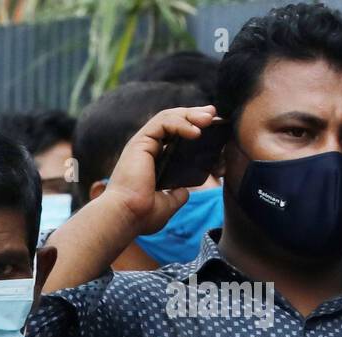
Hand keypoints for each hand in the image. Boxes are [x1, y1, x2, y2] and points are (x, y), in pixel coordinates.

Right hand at [102, 105, 217, 236]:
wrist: (127, 216)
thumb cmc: (141, 215)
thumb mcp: (167, 205)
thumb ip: (177, 196)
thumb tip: (184, 192)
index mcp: (152, 162)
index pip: (173, 137)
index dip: (192, 128)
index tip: (212, 130)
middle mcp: (145, 150)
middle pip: (172, 123)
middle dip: (194, 115)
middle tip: (214, 116)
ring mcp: (142, 144)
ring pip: (168, 117)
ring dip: (191, 115)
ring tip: (209, 119)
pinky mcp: (140, 142)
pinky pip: (163, 122)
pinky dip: (181, 123)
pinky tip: (196, 132)